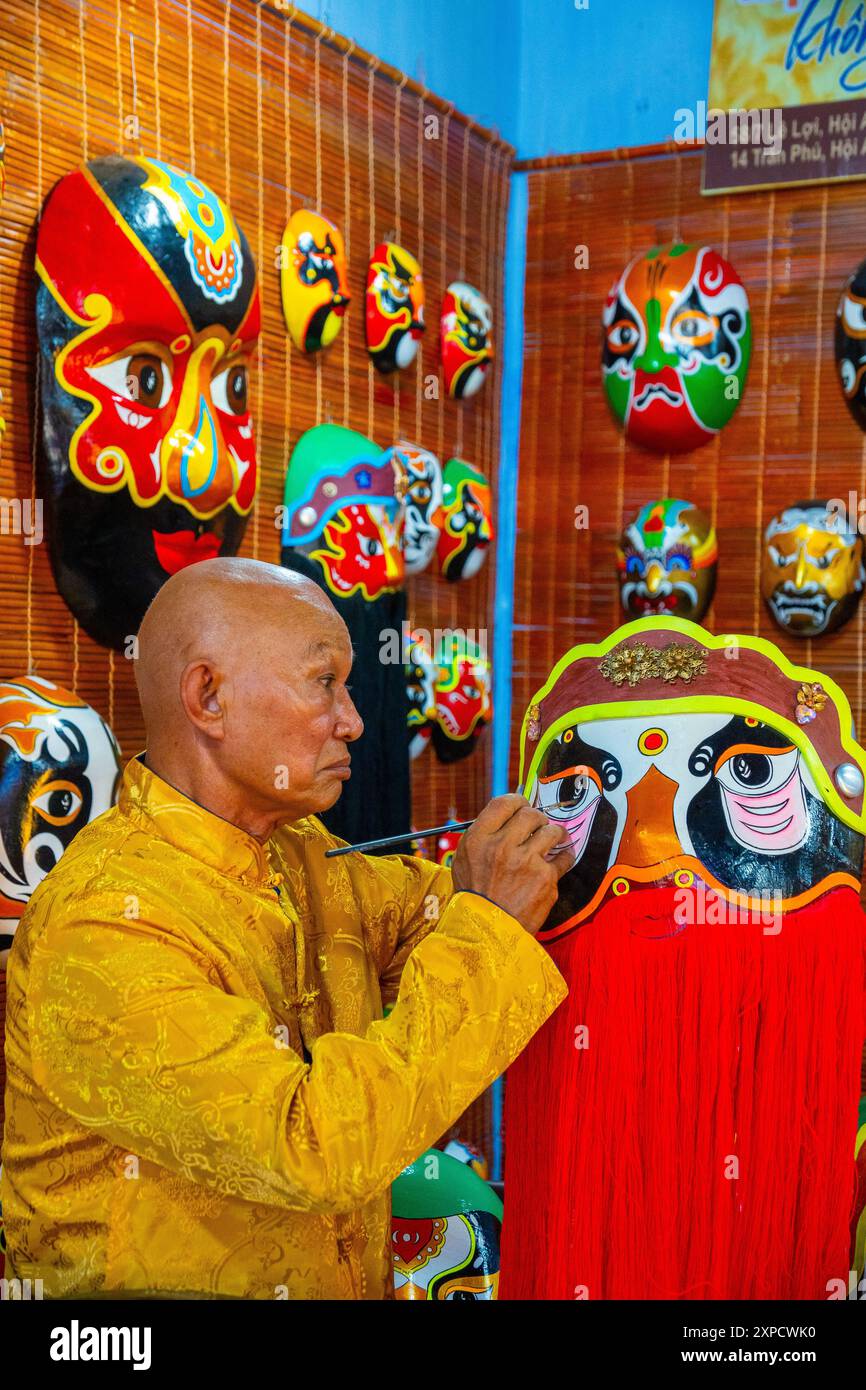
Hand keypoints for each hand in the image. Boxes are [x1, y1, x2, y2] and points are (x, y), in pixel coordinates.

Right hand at [451, 794, 574, 935]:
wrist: (486, 932)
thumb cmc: (475, 896)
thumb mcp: (465, 859)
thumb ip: (485, 836)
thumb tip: (509, 816)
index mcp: (479, 838)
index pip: (504, 802)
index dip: (518, 801)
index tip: (523, 807)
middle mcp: (502, 845)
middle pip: (531, 814)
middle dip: (538, 819)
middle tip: (538, 827)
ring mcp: (526, 861)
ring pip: (552, 831)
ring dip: (554, 834)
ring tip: (552, 841)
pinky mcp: (546, 878)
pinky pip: (564, 857)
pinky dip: (563, 858)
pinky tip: (558, 861)